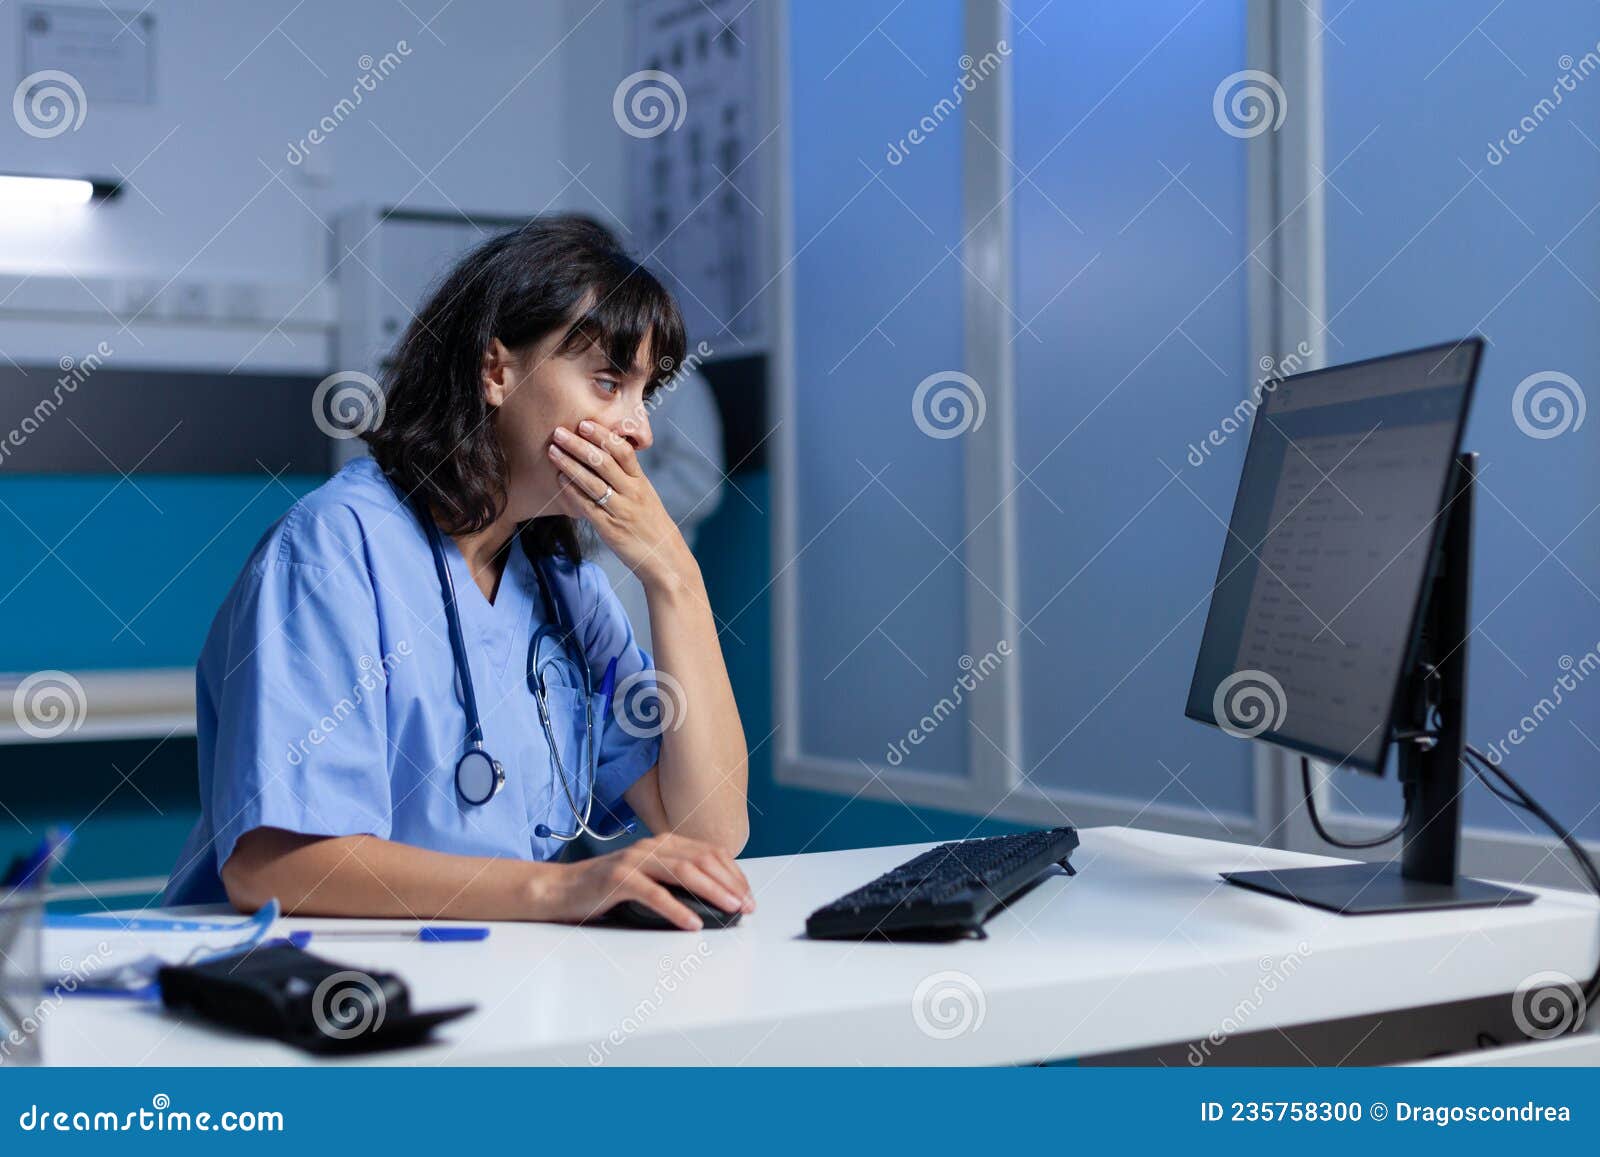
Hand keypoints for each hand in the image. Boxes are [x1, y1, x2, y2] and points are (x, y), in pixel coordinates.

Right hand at [544, 833, 755, 930]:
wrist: (561, 889)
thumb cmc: (606, 887)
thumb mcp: (648, 877)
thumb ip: (675, 880)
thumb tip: (715, 898)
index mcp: (663, 843)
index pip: (709, 852)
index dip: (733, 872)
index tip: (747, 894)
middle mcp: (652, 846)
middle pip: (702, 860)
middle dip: (730, 883)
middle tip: (746, 905)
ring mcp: (635, 860)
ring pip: (684, 872)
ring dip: (713, 892)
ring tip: (730, 910)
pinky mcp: (618, 879)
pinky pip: (655, 894)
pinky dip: (678, 909)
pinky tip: (692, 923)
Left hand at [548, 420, 689, 586]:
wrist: (665, 559)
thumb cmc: (651, 525)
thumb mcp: (645, 496)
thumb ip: (628, 477)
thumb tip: (607, 454)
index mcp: (641, 483)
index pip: (623, 451)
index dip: (603, 436)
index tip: (584, 423)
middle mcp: (632, 494)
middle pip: (603, 463)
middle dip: (579, 445)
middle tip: (559, 432)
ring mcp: (620, 511)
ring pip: (592, 482)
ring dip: (569, 465)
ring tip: (553, 451)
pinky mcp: (610, 529)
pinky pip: (587, 507)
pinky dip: (572, 492)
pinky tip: (559, 480)